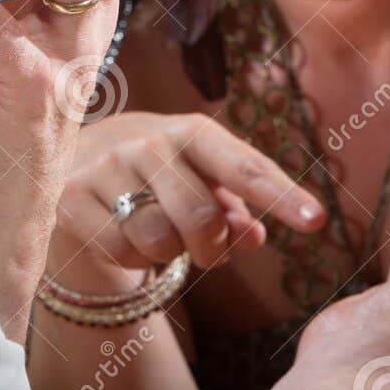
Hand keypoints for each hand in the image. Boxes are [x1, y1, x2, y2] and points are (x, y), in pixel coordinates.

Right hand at [48, 112, 325, 288]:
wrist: (72, 159)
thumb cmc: (157, 174)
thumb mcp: (199, 180)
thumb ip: (234, 208)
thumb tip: (255, 237)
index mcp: (192, 131)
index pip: (245, 167)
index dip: (283, 195)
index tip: (318, 220)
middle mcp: (149, 141)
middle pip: (202, 218)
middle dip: (213, 248)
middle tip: (208, 251)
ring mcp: (106, 167)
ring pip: (160, 240)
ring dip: (169, 254)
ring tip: (157, 235)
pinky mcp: (71, 197)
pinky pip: (121, 251)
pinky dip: (133, 259)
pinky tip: (124, 238)